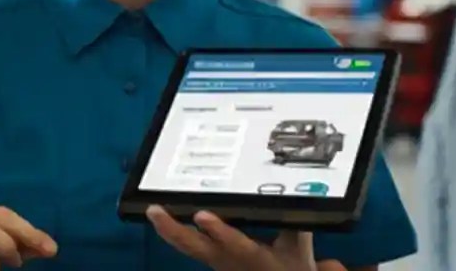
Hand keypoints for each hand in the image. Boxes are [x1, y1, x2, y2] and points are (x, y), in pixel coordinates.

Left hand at [148, 205, 347, 270]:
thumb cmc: (288, 268)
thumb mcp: (298, 247)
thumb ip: (296, 220)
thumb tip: (302, 192)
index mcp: (252, 257)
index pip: (235, 244)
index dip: (219, 231)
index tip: (203, 216)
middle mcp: (228, 260)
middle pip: (196, 247)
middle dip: (174, 229)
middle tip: (155, 210)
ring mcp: (216, 260)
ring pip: (188, 247)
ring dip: (168, 230)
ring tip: (153, 211)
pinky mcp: (211, 258)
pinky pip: (189, 245)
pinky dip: (173, 232)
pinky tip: (161, 217)